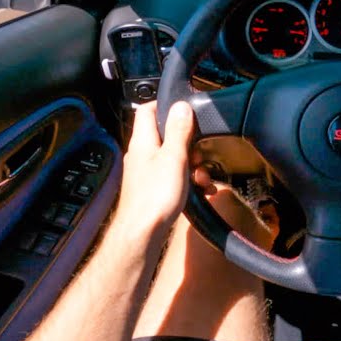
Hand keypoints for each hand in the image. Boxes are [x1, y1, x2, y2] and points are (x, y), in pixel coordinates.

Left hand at [113, 101, 194, 238]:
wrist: (142, 234)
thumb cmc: (154, 198)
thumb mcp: (174, 157)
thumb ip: (178, 130)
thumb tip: (181, 106)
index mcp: (143, 141)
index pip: (147, 110)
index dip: (166, 105)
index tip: (185, 110)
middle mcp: (141, 155)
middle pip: (164, 135)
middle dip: (187, 142)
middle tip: (198, 152)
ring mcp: (145, 173)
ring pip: (171, 158)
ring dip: (190, 164)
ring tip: (200, 176)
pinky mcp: (151, 189)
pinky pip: (171, 176)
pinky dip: (186, 180)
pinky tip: (198, 190)